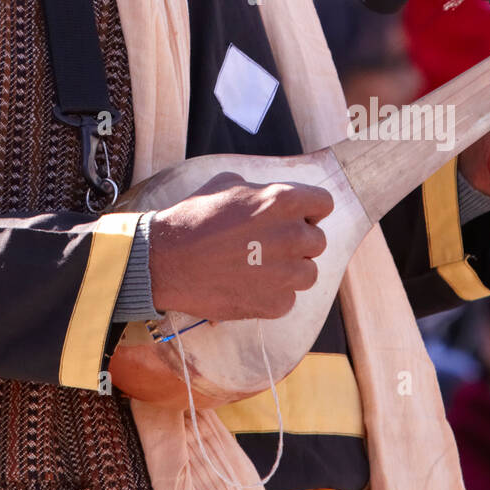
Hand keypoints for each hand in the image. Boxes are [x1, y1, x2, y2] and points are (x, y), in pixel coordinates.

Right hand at [147, 171, 332, 322]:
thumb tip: (273, 199)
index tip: (296, 217)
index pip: (324, 204)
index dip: (309, 210)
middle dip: (297, 241)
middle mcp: (292, 236)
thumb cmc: (193, 218)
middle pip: (318, 240)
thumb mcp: (226, 185)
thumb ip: (260, 191)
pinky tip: (247, 285)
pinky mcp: (275, 304)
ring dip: (291, 270)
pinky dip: (272, 294)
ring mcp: (286, 274)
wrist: (165, 261)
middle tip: (269, 244)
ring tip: (260, 267)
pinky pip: (288, 298)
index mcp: (283, 201)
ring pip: (309, 273)